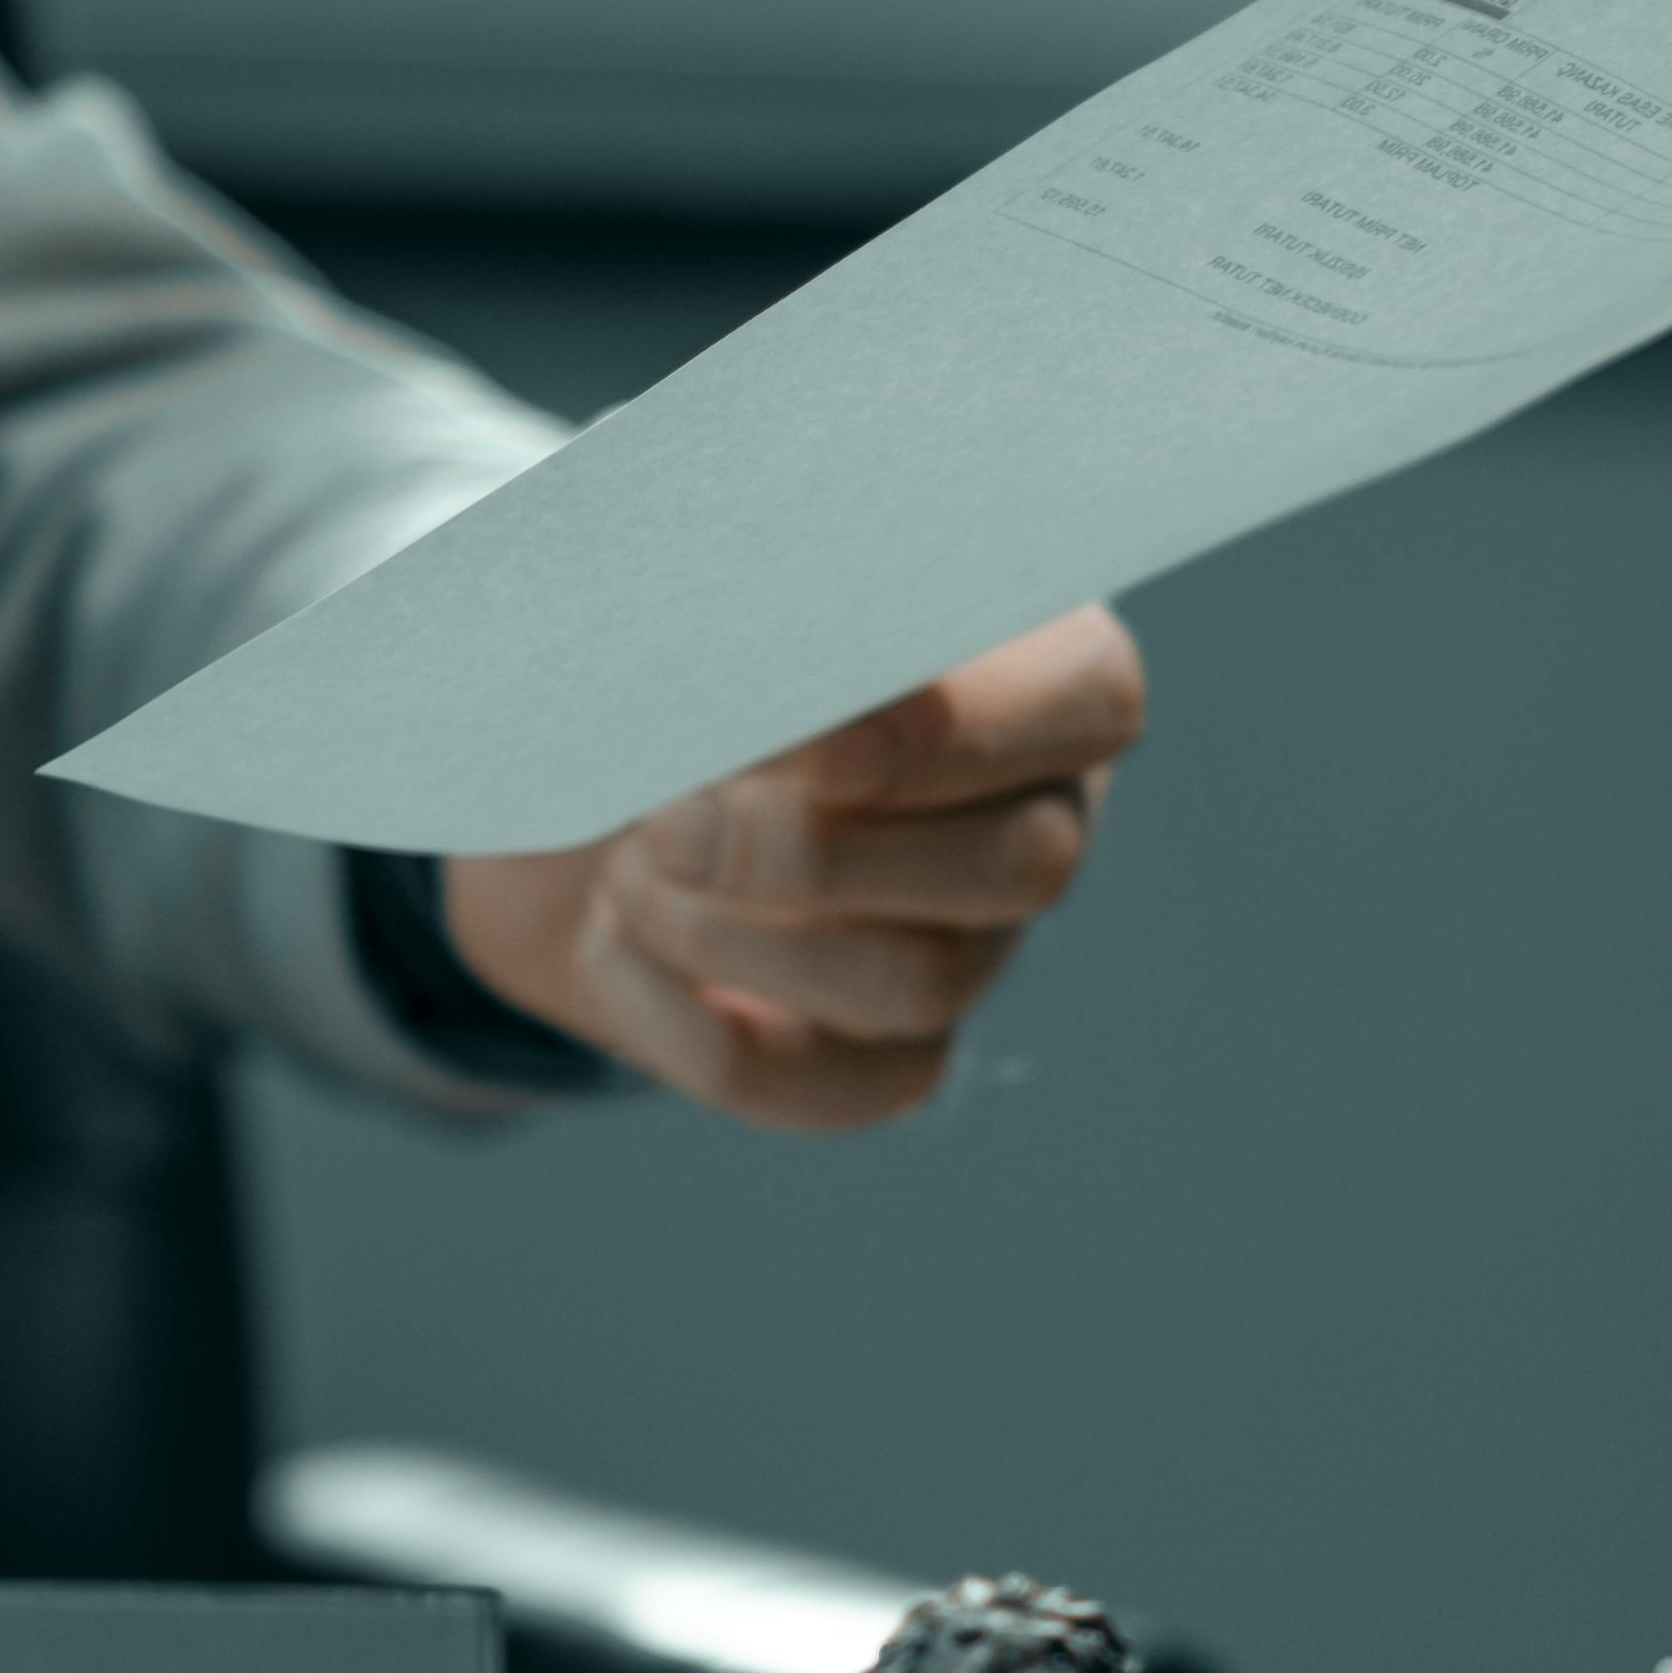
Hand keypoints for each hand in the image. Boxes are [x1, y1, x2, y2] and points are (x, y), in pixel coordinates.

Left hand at [436, 606, 1141, 1131]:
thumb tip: (736, 677)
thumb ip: (748, 604)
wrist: (581, 770)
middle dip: (818, 851)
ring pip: (920, 984)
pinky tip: (618, 942)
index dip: (948, 726)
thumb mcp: (704, 587)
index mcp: (1036, 662)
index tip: (793, 731)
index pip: (1090, 696)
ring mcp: (977, 949)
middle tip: (670, 816)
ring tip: (636, 861)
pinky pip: (827, 1085)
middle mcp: (1037, 812)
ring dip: (736, 931)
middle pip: (1027, 865)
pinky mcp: (889, 1059)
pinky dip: (690, 1024)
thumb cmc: (674, 643)